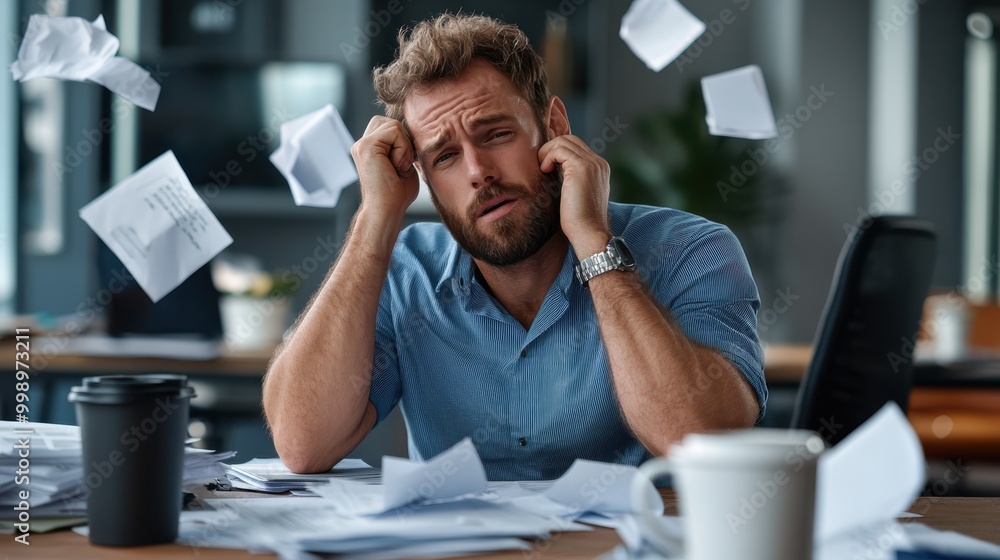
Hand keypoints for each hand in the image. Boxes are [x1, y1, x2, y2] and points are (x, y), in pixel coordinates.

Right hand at [350, 116, 419, 220]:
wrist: (388, 210)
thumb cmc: (398, 193)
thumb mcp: (403, 162)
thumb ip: (403, 146)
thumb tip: (414, 130)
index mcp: (369, 148)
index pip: (391, 127)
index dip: (404, 142)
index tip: (403, 164)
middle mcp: (362, 144)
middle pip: (391, 122)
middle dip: (404, 141)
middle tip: (401, 165)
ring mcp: (361, 144)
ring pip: (394, 125)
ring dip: (404, 147)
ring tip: (397, 166)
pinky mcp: (366, 146)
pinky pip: (394, 131)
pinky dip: (403, 149)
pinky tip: (396, 166)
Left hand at [538, 135, 611, 256]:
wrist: (589, 233)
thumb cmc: (579, 221)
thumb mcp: (576, 194)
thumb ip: (571, 179)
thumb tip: (552, 170)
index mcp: (599, 168)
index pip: (576, 147)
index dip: (557, 152)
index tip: (545, 165)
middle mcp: (598, 163)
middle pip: (570, 139)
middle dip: (551, 148)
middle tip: (541, 165)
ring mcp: (592, 164)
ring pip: (564, 141)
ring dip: (548, 152)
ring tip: (542, 168)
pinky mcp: (581, 168)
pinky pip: (560, 150)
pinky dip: (548, 157)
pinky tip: (544, 171)